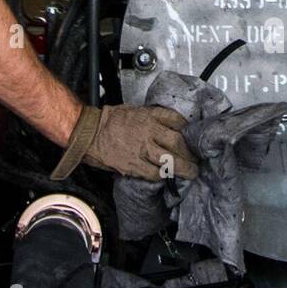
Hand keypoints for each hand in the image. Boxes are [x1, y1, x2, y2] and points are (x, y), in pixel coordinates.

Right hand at [82, 104, 198, 181]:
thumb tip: (170, 128)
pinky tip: (167, 177)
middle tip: (198, 159)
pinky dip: (163, 176)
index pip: (178, 121)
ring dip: (184, 168)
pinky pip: (154, 173)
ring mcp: (141, 149)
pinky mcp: (133, 164)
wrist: (88, 131)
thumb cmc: (110, 120)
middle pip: (179, 143)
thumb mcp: (135, 110)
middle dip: (191, 153)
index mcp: (150, 115)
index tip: (193, 137)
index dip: (189, 130)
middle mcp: (149, 131)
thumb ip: (153, 118)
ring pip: (170, 161)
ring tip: (191, 172)